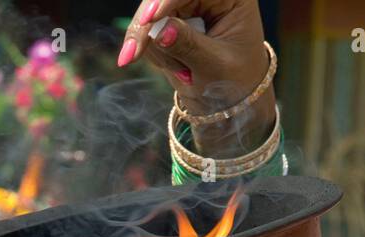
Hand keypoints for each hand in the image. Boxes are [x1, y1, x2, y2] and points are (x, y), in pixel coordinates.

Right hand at [118, 0, 273, 142]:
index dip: (166, 1)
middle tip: (130, 56)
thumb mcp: (215, 65)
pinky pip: (147, 33)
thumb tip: (159, 30)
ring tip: (184, 73)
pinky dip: (154, 54)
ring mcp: (186, 9)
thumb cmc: (234, 80)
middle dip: (147, 28)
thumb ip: (188, 45)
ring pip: (149, 17)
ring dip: (156, 49)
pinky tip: (177, 69)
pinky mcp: (170, 23)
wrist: (229, 99)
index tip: (148, 20)